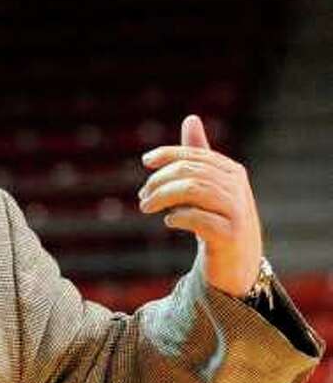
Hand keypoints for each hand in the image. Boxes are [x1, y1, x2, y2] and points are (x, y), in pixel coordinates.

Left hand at [139, 115, 262, 295]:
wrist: (239, 264)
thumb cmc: (220, 220)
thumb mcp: (211, 186)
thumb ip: (199, 157)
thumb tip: (191, 118)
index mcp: (232, 171)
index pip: (195, 156)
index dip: (169, 155)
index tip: (146, 161)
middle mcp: (237, 188)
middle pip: (191, 173)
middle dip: (160, 182)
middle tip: (143, 197)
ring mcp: (237, 212)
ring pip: (194, 191)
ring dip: (163, 198)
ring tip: (147, 207)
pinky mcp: (230, 236)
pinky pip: (200, 219)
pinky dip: (179, 217)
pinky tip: (170, 222)